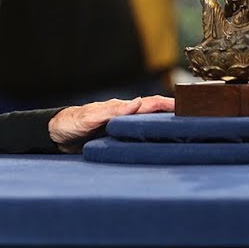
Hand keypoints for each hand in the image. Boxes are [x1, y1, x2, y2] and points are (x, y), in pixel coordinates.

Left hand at [48, 95, 173, 152]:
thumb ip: (113, 111)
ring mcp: (120, 128)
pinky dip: (150, 137)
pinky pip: (137, 138)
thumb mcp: (89, 117)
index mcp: (120, 108)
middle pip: (152, 113)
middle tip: (193, 117)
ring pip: (147, 125)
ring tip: (183, 130)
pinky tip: (158, 144)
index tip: (185, 105)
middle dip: (171, 113)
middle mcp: (123, 116)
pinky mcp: (115, 140)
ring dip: (163, 126)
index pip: (149, 104)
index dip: (167, 103)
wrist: (55, 136)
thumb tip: (139, 103)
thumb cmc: (70, 123)